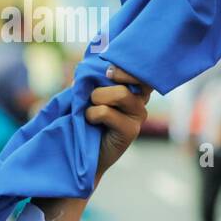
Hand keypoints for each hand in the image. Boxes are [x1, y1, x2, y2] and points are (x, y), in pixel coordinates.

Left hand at [34, 64, 152, 220]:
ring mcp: (138, 115)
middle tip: (94, 92)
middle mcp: (140, 100)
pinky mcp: (131, 131)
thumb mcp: (84, 96)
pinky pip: (107, 112)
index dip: (124, 66)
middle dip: (108, 79)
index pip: (138, 69)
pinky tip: (90, 123)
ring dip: (96, 99)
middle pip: (133, 77)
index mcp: (132, 88)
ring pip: (120, 93)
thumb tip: (85, 70)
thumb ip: (89, 81)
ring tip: (89, 110)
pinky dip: (92, 114)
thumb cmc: (81, 121)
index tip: (106, 71)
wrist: (80, 154)